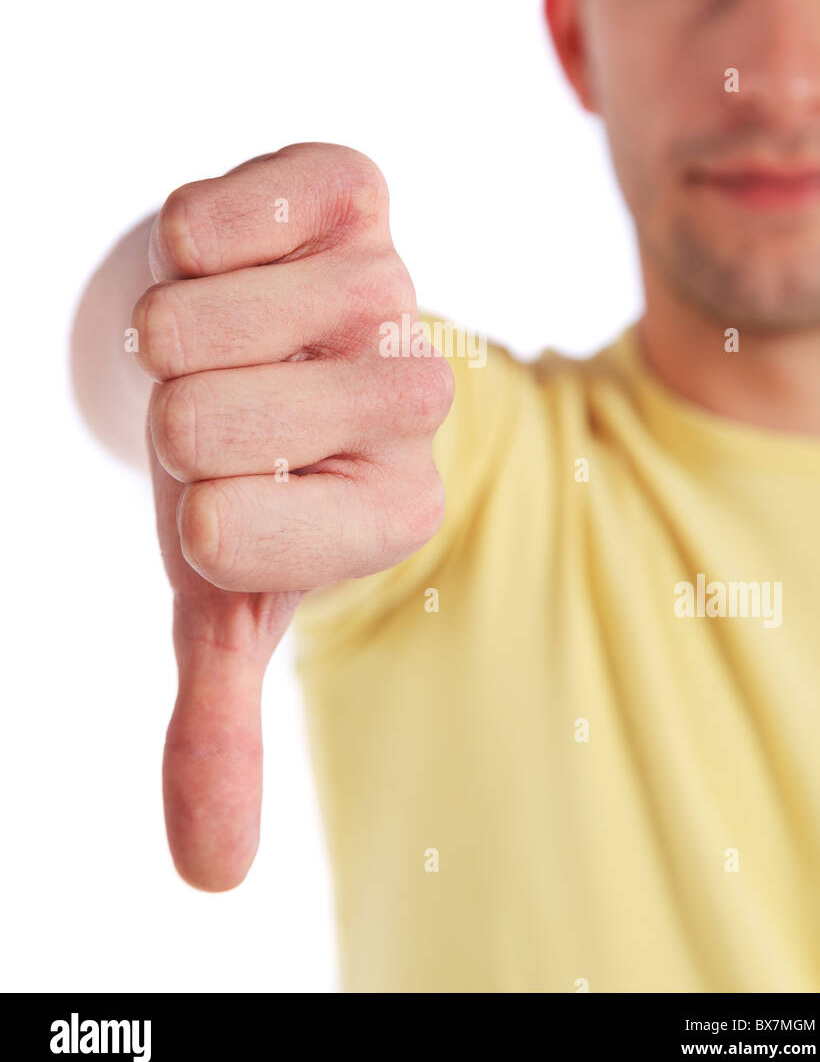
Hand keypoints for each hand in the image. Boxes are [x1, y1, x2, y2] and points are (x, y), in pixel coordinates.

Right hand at [131, 142, 453, 889]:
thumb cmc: (243, 471)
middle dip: (164, 412)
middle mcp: (412, 399)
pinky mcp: (353, 189)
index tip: (227, 496)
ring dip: (166, 328)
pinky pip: (215, 211)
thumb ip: (221, 721)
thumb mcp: (228, 594)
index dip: (186, 512)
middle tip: (215, 400)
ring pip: (193, 311)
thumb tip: (206, 872)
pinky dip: (184, 238)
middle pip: (193, 421)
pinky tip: (233, 256)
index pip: (220, 536)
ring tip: (224, 333)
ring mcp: (389, 286)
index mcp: (392, 512)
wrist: (268, 337)